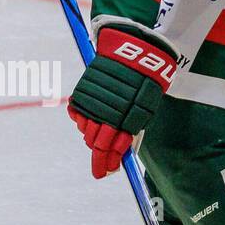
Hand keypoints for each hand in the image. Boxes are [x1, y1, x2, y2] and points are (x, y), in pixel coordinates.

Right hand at [67, 25, 177, 178]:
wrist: (133, 52)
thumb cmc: (145, 81)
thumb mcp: (145, 108)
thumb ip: (132, 128)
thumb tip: (123, 149)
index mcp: (123, 119)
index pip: (111, 148)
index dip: (107, 163)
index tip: (105, 173)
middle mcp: (104, 114)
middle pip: (96, 144)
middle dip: (100, 155)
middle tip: (103, 164)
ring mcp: (90, 105)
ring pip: (87, 131)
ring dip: (94, 136)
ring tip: (104, 132)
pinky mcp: (81, 95)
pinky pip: (79, 116)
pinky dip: (85, 120)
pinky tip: (94, 117)